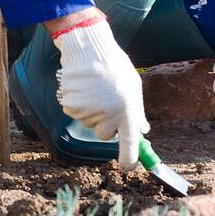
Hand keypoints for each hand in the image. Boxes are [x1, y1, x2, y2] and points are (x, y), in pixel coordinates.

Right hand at [54, 17, 148, 169]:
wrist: (88, 49)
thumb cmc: (114, 67)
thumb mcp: (133, 87)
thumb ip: (137, 112)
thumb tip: (143, 131)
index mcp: (127, 111)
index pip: (130, 145)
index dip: (129, 160)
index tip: (128, 166)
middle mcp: (108, 116)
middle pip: (105, 135)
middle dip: (106, 124)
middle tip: (107, 102)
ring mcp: (88, 113)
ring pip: (90, 123)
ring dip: (92, 111)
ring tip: (95, 88)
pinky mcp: (71, 107)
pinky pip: (76, 114)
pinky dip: (79, 104)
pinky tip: (83, 88)